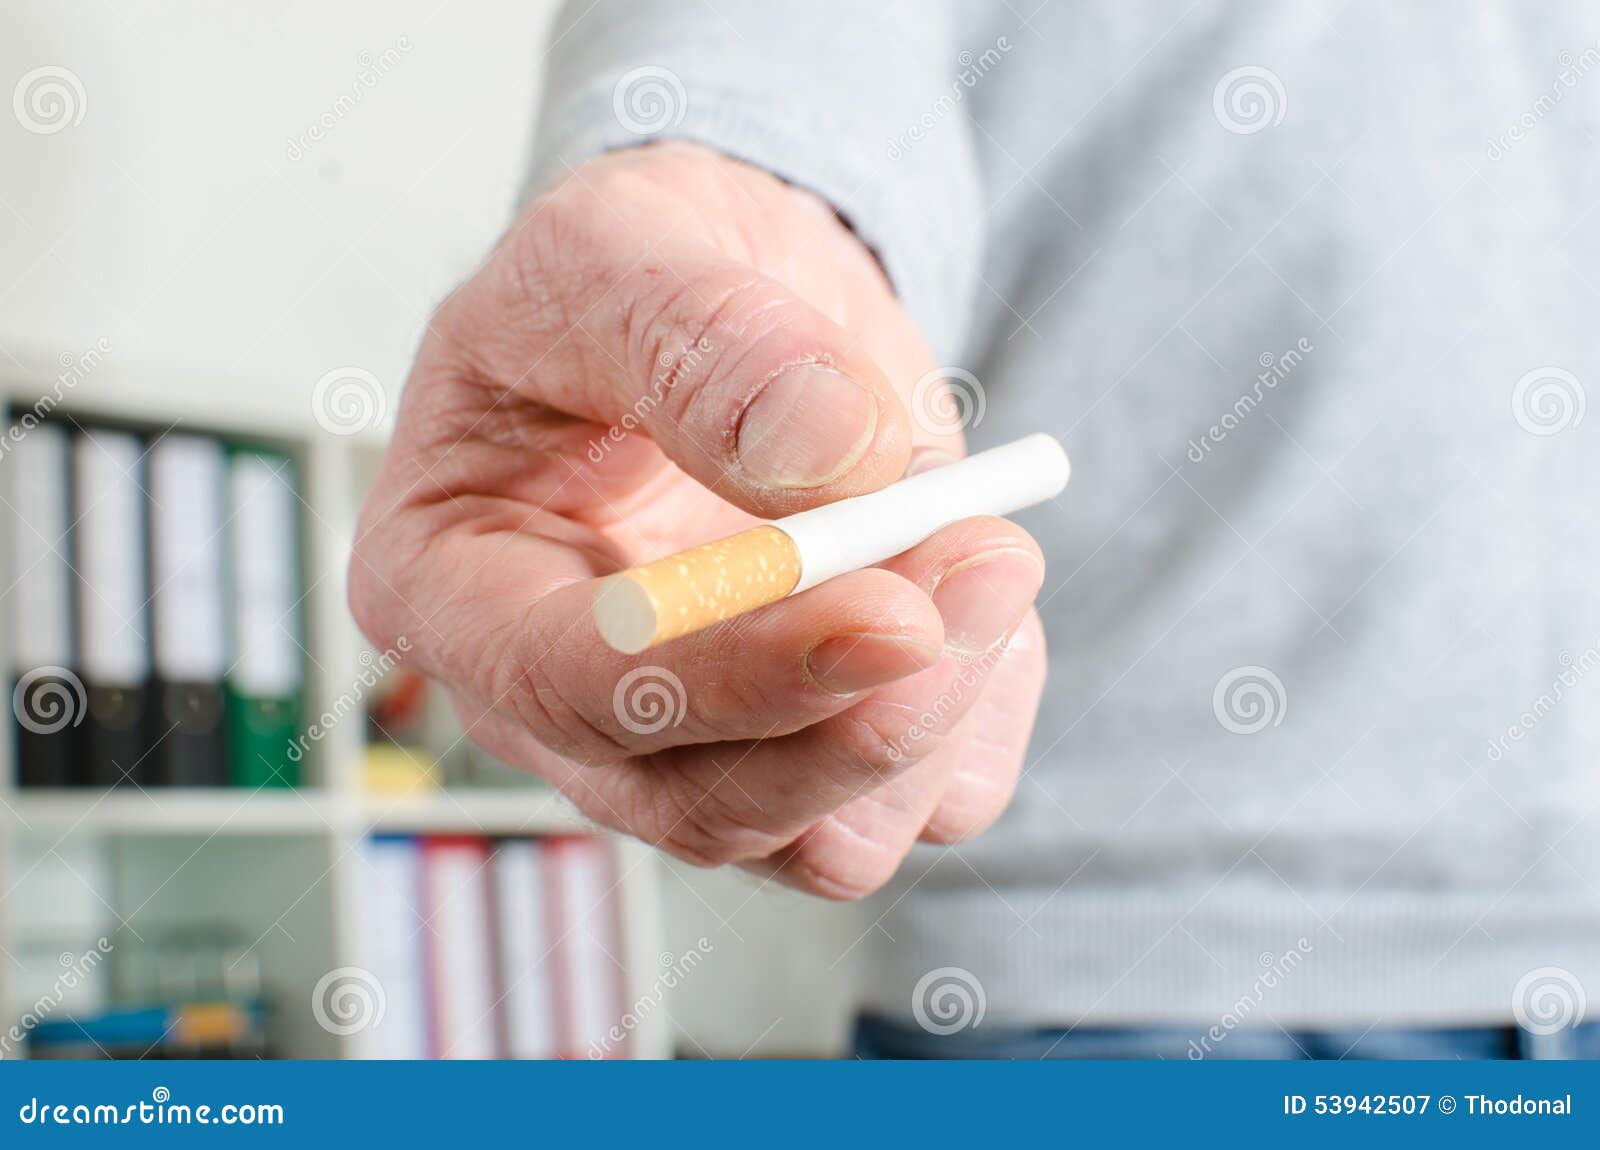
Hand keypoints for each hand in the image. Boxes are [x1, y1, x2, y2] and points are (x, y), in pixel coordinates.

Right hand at [349, 143, 1047, 897]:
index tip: (891, 615)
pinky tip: (968, 586)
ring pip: (826, 841)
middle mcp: (561, 706)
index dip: (735, 674)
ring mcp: (688, 751)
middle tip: (993, 559)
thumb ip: (706, 339)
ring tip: (985, 541)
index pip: (572, 686)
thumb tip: (833, 459)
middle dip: (864, 711)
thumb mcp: (626, 244)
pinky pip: (922, 804)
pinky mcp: (811, 756)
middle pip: (705, 807)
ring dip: (941, 708)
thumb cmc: (632, 274)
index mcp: (455, 585)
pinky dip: (983, 709)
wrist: (733, 309)